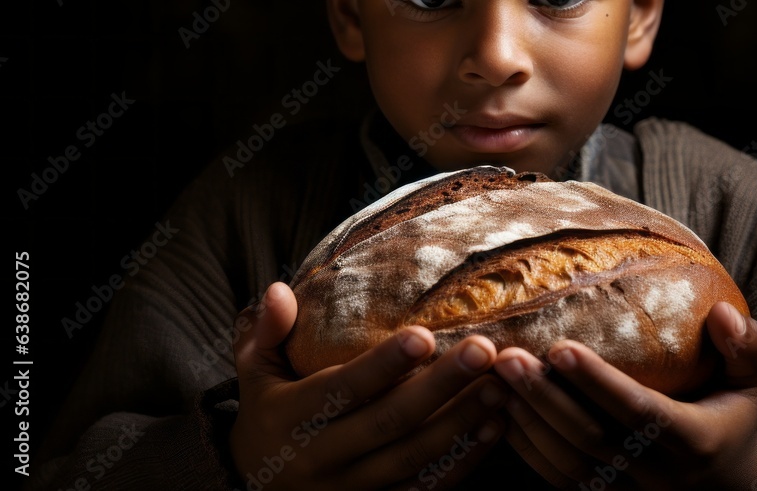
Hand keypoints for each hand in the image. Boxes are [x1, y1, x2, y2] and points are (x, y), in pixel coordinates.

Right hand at [229, 282, 508, 489]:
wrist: (254, 490)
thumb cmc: (266, 414)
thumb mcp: (254, 372)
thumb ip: (266, 332)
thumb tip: (279, 290)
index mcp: (291, 417)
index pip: (343, 388)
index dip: (384, 365)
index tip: (425, 334)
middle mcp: (322, 457)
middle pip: (389, 422)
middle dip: (440, 386)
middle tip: (483, 350)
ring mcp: (351, 489)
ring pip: (413, 458)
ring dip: (460, 423)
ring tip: (498, 387)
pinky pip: (423, 490)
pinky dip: (461, 464)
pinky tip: (493, 430)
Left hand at [493, 301, 756, 489]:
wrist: (725, 486)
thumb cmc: (732, 417)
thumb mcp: (754, 383)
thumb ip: (746, 347)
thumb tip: (724, 313)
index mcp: (693, 441)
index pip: (640, 412)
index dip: (598, 383)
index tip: (560, 347)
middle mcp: (656, 475)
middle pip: (590, 439)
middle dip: (544, 397)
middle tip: (507, 357)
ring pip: (566, 464)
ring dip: (527, 421)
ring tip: (494, 377)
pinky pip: (557, 481)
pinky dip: (525, 448)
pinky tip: (500, 409)